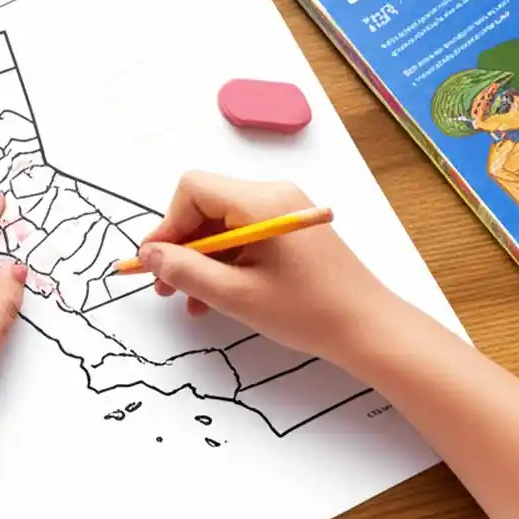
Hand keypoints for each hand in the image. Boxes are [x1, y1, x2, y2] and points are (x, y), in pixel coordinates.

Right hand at [140, 171, 399, 362]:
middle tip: (164, 287)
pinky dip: (224, 261)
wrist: (369, 328)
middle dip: (181, 245)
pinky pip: (244, 234)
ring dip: (201, 259)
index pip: (193, 189)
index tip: (155, 263)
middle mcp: (273, 195)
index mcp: (261, 202)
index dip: (168, 225)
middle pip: (206, 204)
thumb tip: (149, 255)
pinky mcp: (291, 229)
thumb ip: (186, 271)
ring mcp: (284, 210)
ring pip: (222, 223)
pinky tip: (216, 296)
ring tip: (190, 300)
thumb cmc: (308, 312)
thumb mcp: (236, 295)